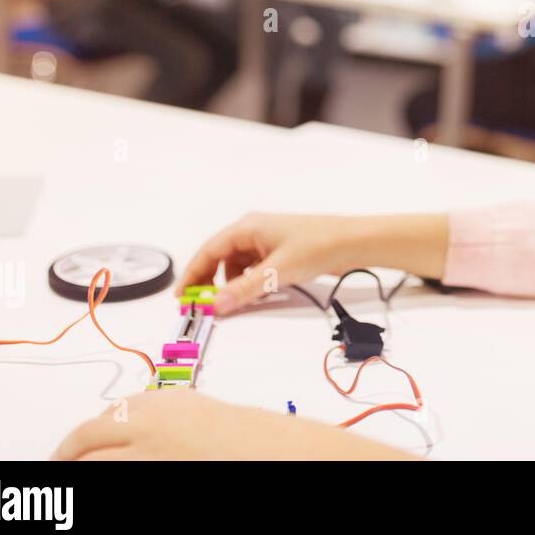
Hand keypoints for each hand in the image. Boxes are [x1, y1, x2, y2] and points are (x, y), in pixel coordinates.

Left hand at [52, 389, 415, 459]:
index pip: (95, 425)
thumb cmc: (250, 440)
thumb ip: (158, 425)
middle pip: (80, 443)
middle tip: (57, 473)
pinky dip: (99, 488)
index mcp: (157, 404)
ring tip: (67, 488)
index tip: (67, 457)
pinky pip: (111, 482)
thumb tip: (123, 441)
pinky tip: (94, 495)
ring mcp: (146, 455)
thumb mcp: (198, 420)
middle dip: (63, 461)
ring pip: (88, 466)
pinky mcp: (151, 472)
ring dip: (74, 475)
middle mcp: (146, 425)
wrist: (278, 453)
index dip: (75, 446)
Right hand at [179, 212, 449, 314]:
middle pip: (219, 258)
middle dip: (210, 282)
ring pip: (237, 267)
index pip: (208, 251)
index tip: (181, 298)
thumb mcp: (278, 271)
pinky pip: (254, 270)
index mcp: (247, 228)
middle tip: (202, 306)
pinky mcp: (279, 252)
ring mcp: (266, 242)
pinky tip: (255, 297)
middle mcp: (253, 231)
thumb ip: (246, 289)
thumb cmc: (318, 246)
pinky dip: (250, 284)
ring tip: (233, 305)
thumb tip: (216, 305)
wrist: (353, 242)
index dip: (192, 275)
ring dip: (233, 285)